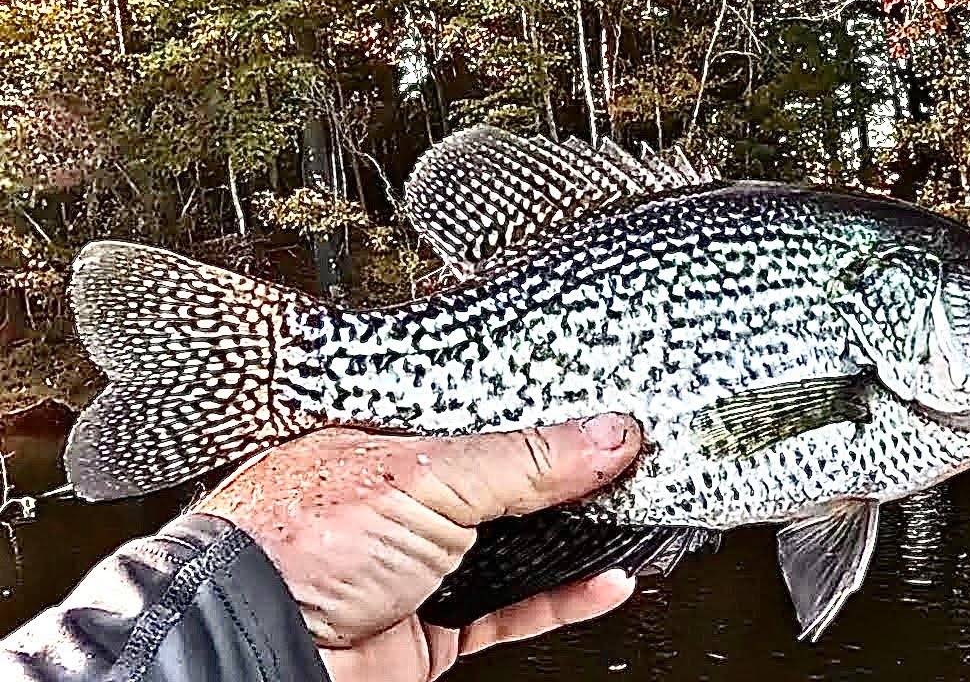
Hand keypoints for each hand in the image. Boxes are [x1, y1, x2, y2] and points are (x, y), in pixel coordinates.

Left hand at [194, 415, 641, 681]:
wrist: (258, 644)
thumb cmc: (298, 542)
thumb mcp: (429, 476)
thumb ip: (525, 461)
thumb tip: (606, 437)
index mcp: (387, 444)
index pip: (484, 419)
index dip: (542, 415)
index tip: (600, 411)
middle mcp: (399, 503)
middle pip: (502, 485)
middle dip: (562, 479)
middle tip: (624, 461)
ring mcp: (415, 568)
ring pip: (513, 549)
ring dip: (569, 539)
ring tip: (625, 515)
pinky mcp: (430, 629)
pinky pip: (511, 611)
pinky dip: (562, 599)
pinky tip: (603, 581)